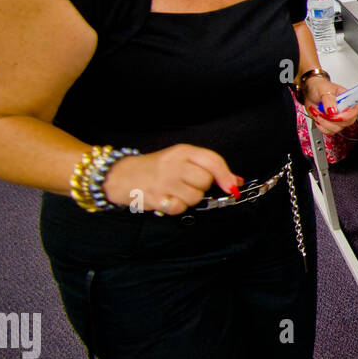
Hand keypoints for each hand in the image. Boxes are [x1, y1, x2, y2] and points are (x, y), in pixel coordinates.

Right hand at [103, 144, 240, 214]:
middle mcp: (173, 163)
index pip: (212, 160)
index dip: (225, 175)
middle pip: (205, 180)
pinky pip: (179, 207)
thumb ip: (208, 168)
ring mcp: (164, 180)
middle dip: (202, 187)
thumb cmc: (157, 168)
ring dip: (189, 199)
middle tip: (187, 185)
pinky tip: (167, 199)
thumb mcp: (181, 160)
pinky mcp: (155, 196)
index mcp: (182, 151)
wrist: (122, 175)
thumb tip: (235, 182)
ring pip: (195, 196)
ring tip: (176, 192)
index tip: (232, 186)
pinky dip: (176, 207)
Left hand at [302, 77, 357, 135]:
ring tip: (318, 112)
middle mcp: (345, 110)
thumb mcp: (323, 90)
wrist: (310, 92)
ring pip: (337, 128)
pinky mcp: (331, 124)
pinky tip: (318, 117)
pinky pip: (329, 131)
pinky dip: (321, 126)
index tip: (336, 113)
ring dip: (324, 122)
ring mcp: (338, 118)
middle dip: (332, 119)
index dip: (347, 115)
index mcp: (348, 99)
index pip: (355, 110)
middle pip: (347, 122)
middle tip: (322, 111)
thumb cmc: (319, 87)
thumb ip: (329, 100)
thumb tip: (333, 111)